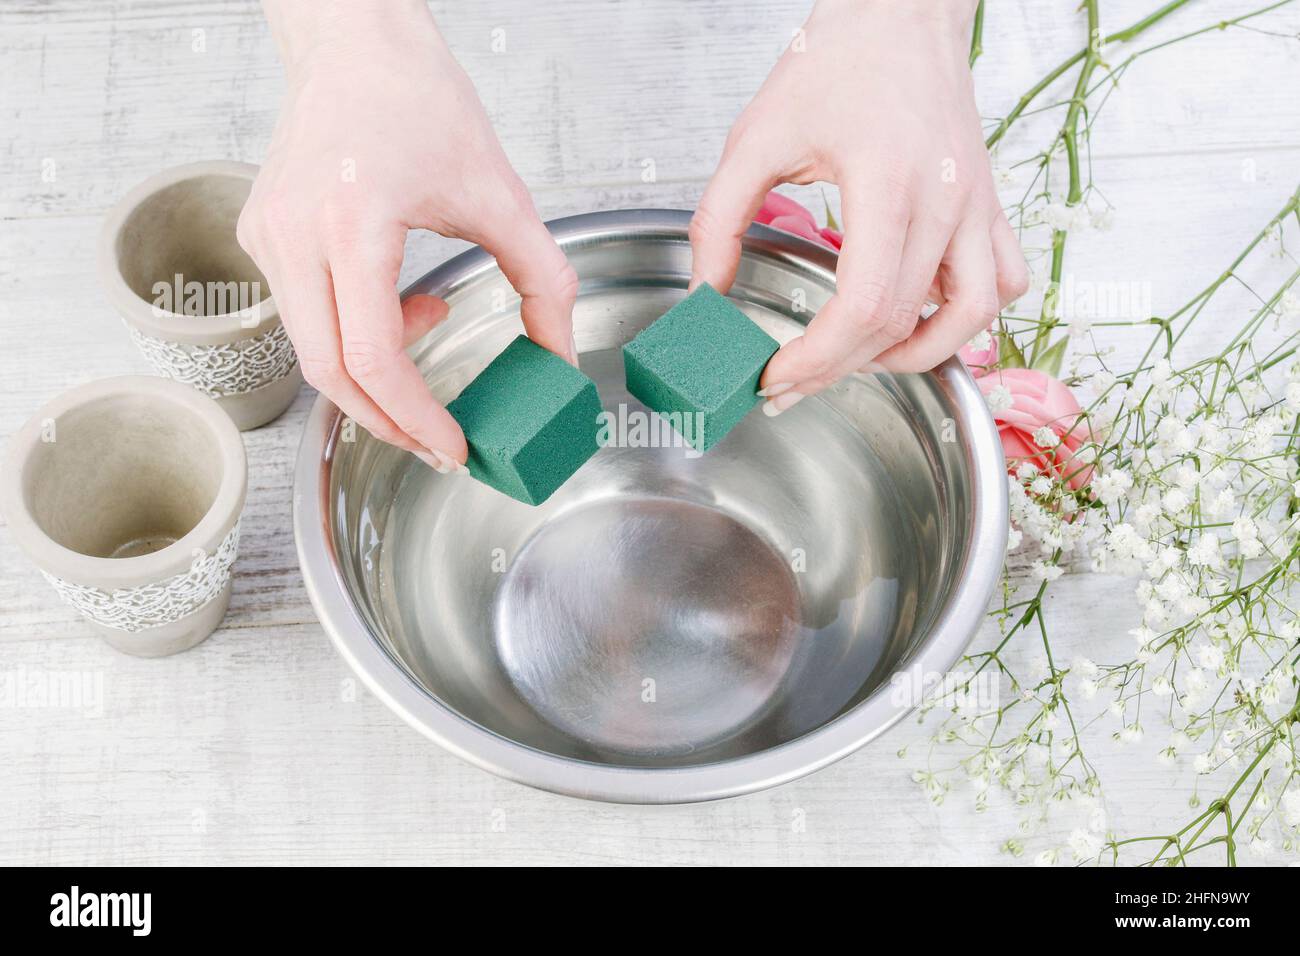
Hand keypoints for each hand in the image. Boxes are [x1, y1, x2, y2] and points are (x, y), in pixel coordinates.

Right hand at [239, 0, 576, 468]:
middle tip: (438, 441)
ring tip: (426, 335)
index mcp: (352, 222)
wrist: (355, 45)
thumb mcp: (500, 193)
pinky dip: (354, 334)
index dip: (415, 416)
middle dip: (390, 421)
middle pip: (330, 374)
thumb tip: (559, 354)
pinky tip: (396, 302)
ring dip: (375, 376)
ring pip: (313, 352)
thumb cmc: (419, 99)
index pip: (373, 357)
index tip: (454, 446)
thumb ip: (543, 280)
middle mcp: (296, 234)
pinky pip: (305, 316)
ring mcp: (269, 237)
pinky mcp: (261, 236)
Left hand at [690, 0, 1027, 412]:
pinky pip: (1002, 281)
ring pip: (973, 317)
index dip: (816, 357)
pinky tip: (921, 315)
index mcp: (887, 183)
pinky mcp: (988, 204)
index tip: (775, 375)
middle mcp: (944, 201)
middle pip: (903, 324)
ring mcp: (975, 205)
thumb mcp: (757, 135)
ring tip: (863, 360)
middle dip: (839, 369)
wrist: (901, 12)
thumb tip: (705, 292)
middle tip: (792, 381)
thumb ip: (720, 218)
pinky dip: (967, 316)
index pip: (863, 305)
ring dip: (918, 355)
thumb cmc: (838, 60)